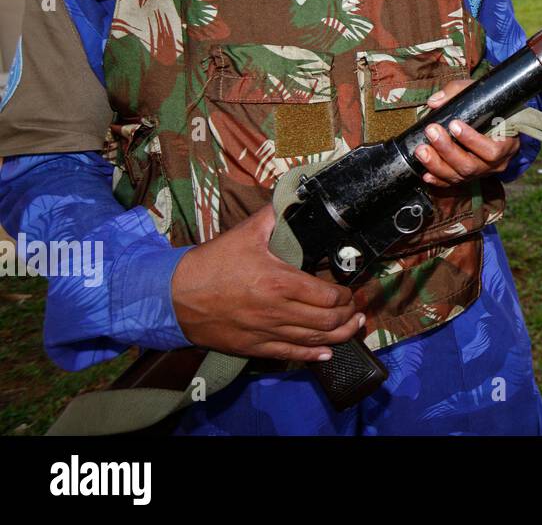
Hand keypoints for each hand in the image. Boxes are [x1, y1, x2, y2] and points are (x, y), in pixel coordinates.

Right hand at [172, 204, 360, 360]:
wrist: (173, 296)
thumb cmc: (211, 264)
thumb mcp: (245, 233)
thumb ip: (274, 216)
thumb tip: (293, 198)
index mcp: (279, 281)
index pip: (326, 295)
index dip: (344, 295)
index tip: (348, 290)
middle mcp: (276, 310)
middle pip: (326, 320)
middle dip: (347, 315)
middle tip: (355, 309)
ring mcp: (265, 331)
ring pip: (313, 339)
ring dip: (339, 335)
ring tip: (352, 327)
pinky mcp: (253, 346)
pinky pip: (289, 354)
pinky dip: (312, 355)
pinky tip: (327, 352)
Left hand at [412, 79, 519, 184]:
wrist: (495, 123)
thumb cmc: (489, 109)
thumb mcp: (479, 93)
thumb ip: (457, 93)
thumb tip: (434, 102)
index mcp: (507, 145)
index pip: (492, 150)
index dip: (472, 140)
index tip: (454, 124)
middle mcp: (495, 164)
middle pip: (471, 166)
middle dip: (447, 149)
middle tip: (431, 131)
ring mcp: (480, 173)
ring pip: (459, 176)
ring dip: (437, 164)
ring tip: (421, 150)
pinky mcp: (467, 179)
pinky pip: (451, 185)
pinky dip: (437, 180)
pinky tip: (425, 173)